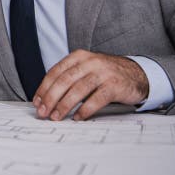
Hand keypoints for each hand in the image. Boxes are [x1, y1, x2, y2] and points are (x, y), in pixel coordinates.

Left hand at [34, 50, 148, 120]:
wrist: (137, 74)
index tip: (37, 102)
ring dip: (64, 105)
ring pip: (78, 90)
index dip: (44, 88)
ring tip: (56, 117)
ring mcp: (103, 73)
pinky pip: (96, 99)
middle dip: (50, 98)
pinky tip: (77, 117)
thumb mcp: (86, 69)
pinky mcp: (115, 85)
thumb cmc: (105, 74)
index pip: (55, 72)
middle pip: (64, 81)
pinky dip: (85, 110)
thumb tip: (46, 98)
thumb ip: (69, 78)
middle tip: (43, 112)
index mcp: (78, 56)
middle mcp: (90, 62)